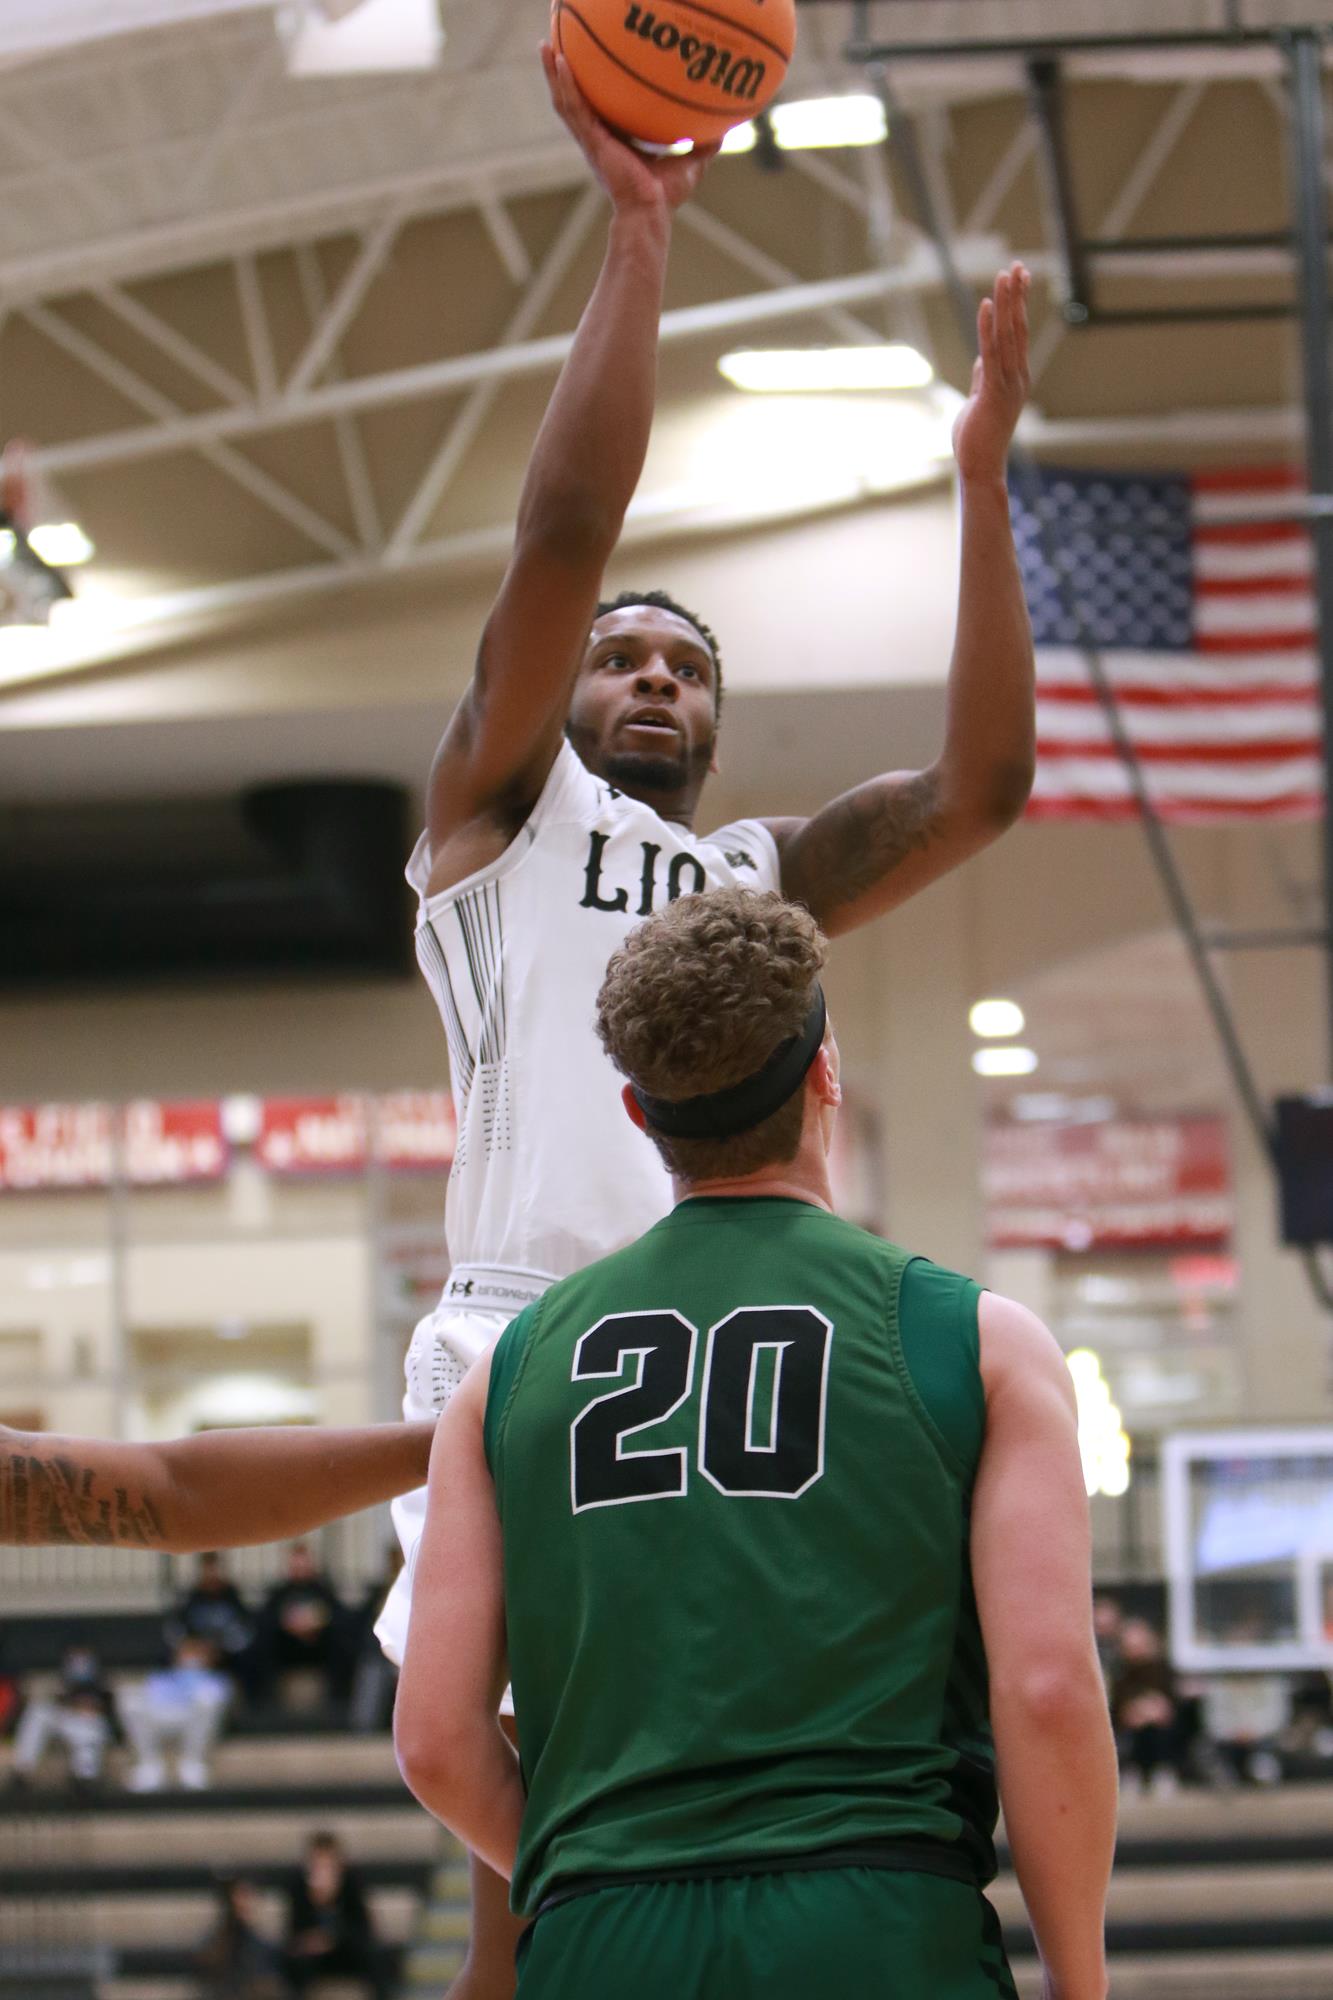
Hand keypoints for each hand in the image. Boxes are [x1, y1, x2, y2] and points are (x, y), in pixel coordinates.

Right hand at [542, 44, 719, 215]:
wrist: (650, 213)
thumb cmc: (665, 196)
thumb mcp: (691, 163)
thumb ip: (704, 144)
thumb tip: (726, 129)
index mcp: (615, 140)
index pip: (601, 105)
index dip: (593, 84)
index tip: (589, 61)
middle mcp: (598, 137)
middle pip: (576, 96)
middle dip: (563, 70)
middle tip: (555, 41)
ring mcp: (591, 139)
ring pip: (566, 99)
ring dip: (554, 72)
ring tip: (545, 44)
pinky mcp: (591, 142)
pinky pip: (573, 109)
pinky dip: (565, 85)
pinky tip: (560, 61)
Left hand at [952, 263, 1030, 485]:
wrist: (981, 467)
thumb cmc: (978, 437)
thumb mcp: (980, 399)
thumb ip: (983, 377)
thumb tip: (982, 358)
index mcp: (1015, 377)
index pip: (1019, 333)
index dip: (1019, 305)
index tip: (1018, 278)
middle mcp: (1017, 376)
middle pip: (1018, 328)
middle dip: (1017, 296)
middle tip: (1017, 266)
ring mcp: (1008, 384)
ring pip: (1008, 335)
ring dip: (1007, 304)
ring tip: (1004, 275)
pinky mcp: (993, 392)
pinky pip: (991, 353)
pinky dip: (988, 328)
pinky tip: (987, 305)